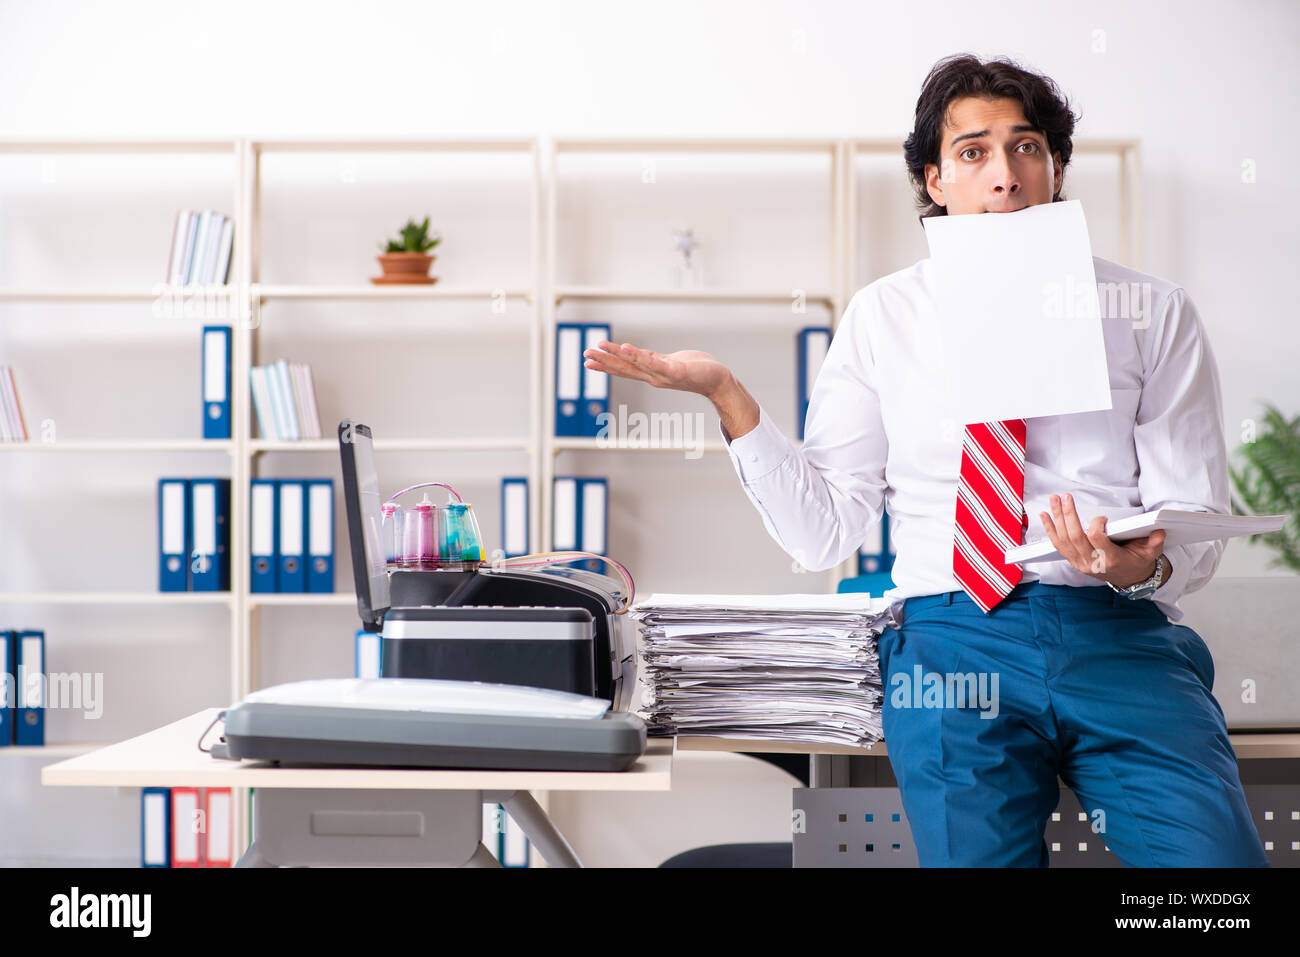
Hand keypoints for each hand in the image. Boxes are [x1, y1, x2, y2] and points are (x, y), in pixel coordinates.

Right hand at [582, 341, 731, 398]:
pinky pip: (654, 363)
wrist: (717, 380)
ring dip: (616, 355)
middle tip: (585, 356)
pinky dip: (639, 356)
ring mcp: (663, 375)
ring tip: (599, 347)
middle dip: (603, 361)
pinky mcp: (675, 371)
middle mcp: (653, 377)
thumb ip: (654, 361)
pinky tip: (626, 349)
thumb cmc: (696, 370)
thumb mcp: (670, 363)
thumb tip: (642, 357)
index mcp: (651, 373)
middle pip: (624, 367)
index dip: (605, 365)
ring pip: (635, 363)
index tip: (587, 361)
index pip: (624, 368)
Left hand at [1038, 493, 1165, 587]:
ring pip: (1063, 540)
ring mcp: (1080, 563)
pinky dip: (1050, 529)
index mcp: (1110, 560)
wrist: (1129, 579)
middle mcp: (1092, 563)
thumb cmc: (1138, 561)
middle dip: (1068, 515)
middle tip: (1064, 497)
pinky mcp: (1073, 561)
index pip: (1096, 539)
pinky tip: (1044, 515)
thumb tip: (1159, 532)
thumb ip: (1155, 543)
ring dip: (1056, 518)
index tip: (1103, 517)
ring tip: (1053, 500)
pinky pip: (1058, 545)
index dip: (1096, 525)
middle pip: (1074, 537)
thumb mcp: (1151, 553)